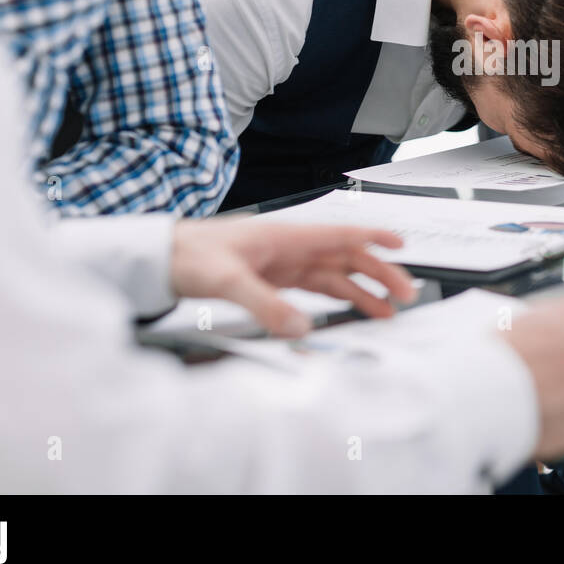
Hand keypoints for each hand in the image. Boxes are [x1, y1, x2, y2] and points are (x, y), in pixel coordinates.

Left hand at [169, 218, 413, 336]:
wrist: (159, 258)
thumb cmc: (188, 254)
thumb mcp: (225, 280)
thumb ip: (264, 304)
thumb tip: (301, 329)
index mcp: (286, 236)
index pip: (340, 234)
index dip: (374, 238)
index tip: (401, 247)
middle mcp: (290, 248)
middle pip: (345, 258)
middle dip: (378, 274)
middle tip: (404, 294)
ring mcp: (283, 265)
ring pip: (334, 276)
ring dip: (362, 291)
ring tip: (387, 311)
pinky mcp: (273, 281)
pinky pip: (314, 290)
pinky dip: (336, 300)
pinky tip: (348, 312)